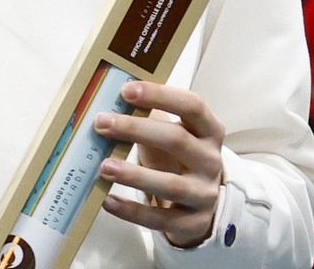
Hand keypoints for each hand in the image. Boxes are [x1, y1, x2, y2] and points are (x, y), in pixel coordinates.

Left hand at [96, 81, 224, 247]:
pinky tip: (108, 201)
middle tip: (102, 123)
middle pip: (176, 140)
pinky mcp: (192, 223)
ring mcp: (204, 193)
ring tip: (103, 166)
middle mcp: (212, 161)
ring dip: (134, 174)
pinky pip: (160, 219)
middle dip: (136, 129)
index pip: (192, 106)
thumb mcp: (176, 136)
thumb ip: (153, 118)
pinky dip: (132, 211)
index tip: (126, 90)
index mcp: (210, 131)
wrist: (204, 204)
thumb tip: (111, 102)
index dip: (160, 95)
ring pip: (170, 184)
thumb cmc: (181, 160)